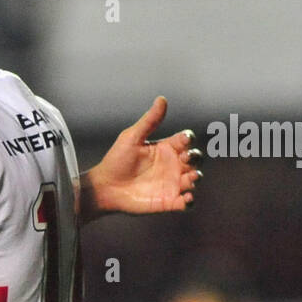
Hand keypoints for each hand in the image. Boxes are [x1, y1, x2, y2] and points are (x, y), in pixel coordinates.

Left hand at [84, 96, 200, 218]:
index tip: (184, 140)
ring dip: (196, 177)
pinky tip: (185, 198)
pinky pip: (186, 203)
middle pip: (196, 159)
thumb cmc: (116, 161)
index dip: (189, 139)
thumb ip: (149, 121)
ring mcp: (171, 183)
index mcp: (166, 148)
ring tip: (190, 178)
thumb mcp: (132, 137)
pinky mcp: (168, 201)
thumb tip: (162, 99)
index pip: (186, 141)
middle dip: (196, 157)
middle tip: (187, 158)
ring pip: (194, 179)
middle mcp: (172, 165)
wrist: (104, 187)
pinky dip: (190, 201)